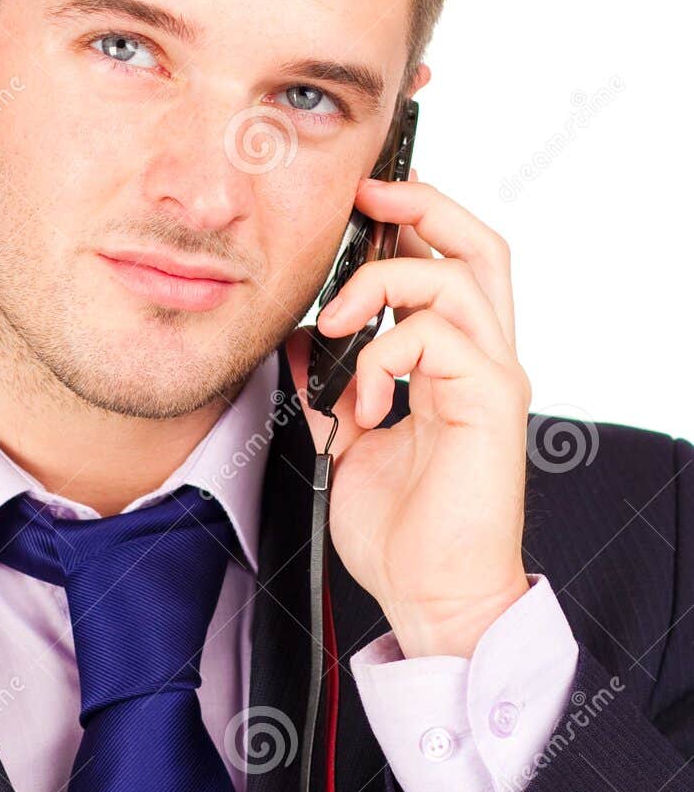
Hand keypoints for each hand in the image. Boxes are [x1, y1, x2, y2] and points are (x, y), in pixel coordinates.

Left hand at [286, 171, 532, 658]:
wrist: (429, 596)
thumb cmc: (401, 533)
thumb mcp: (345, 442)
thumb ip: (328, 386)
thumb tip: (296, 340)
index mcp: (456, 364)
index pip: (451, 265)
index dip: (413, 223)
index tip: (358, 205)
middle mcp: (485, 360)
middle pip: (481, 246)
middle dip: (424, 205)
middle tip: (367, 194)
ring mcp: (494, 377)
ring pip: (454, 278)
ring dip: (381, 288)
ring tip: (336, 328)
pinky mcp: (493, 400)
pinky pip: (438, 336)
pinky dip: (385, 354)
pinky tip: (362, 401)